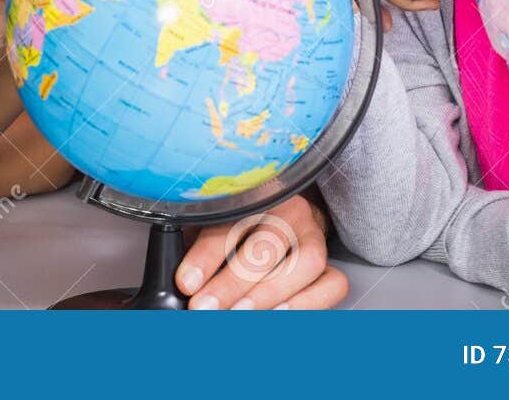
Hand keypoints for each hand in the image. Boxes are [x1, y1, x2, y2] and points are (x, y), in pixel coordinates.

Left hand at [174, 195, 346, 309]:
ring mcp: (314, 236)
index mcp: (253, 193)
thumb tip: (176, 279)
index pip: (230, 221)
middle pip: (267, 244)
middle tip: (206, 308)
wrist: (280, 218)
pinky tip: (279, 315)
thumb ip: (192, 243)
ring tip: (240, 315)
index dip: (206, 255)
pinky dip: (308, 303)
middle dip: (232, 282)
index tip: (186, 283)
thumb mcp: (208, 223)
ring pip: (306, 262)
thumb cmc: (236, 226)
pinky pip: (333, 283)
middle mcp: (289, 210)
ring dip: (270, 293)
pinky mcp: (331, 264)